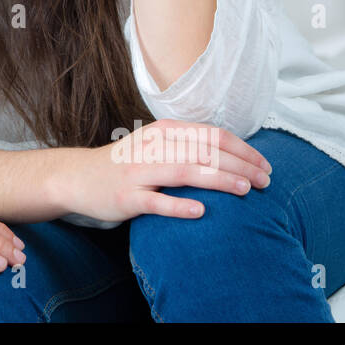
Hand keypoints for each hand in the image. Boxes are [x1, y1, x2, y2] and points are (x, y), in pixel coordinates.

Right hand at [62, 118, 273, 223]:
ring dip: (218, 180)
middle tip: (265, 182)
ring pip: (184, 171)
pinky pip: (156, 202)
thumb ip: (190, 146)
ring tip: (245, 190)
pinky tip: (201, 212)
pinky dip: (179, 205)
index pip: (212, 135)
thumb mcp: (158, 146)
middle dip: (240, 165)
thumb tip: (237, 156)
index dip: (243, 150)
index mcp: (164, 132)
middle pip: (204, 152)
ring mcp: (138, 172)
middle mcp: (152, 147)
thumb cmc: (128, 164)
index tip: (265, 166)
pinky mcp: (126, 197)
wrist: (79, 177)